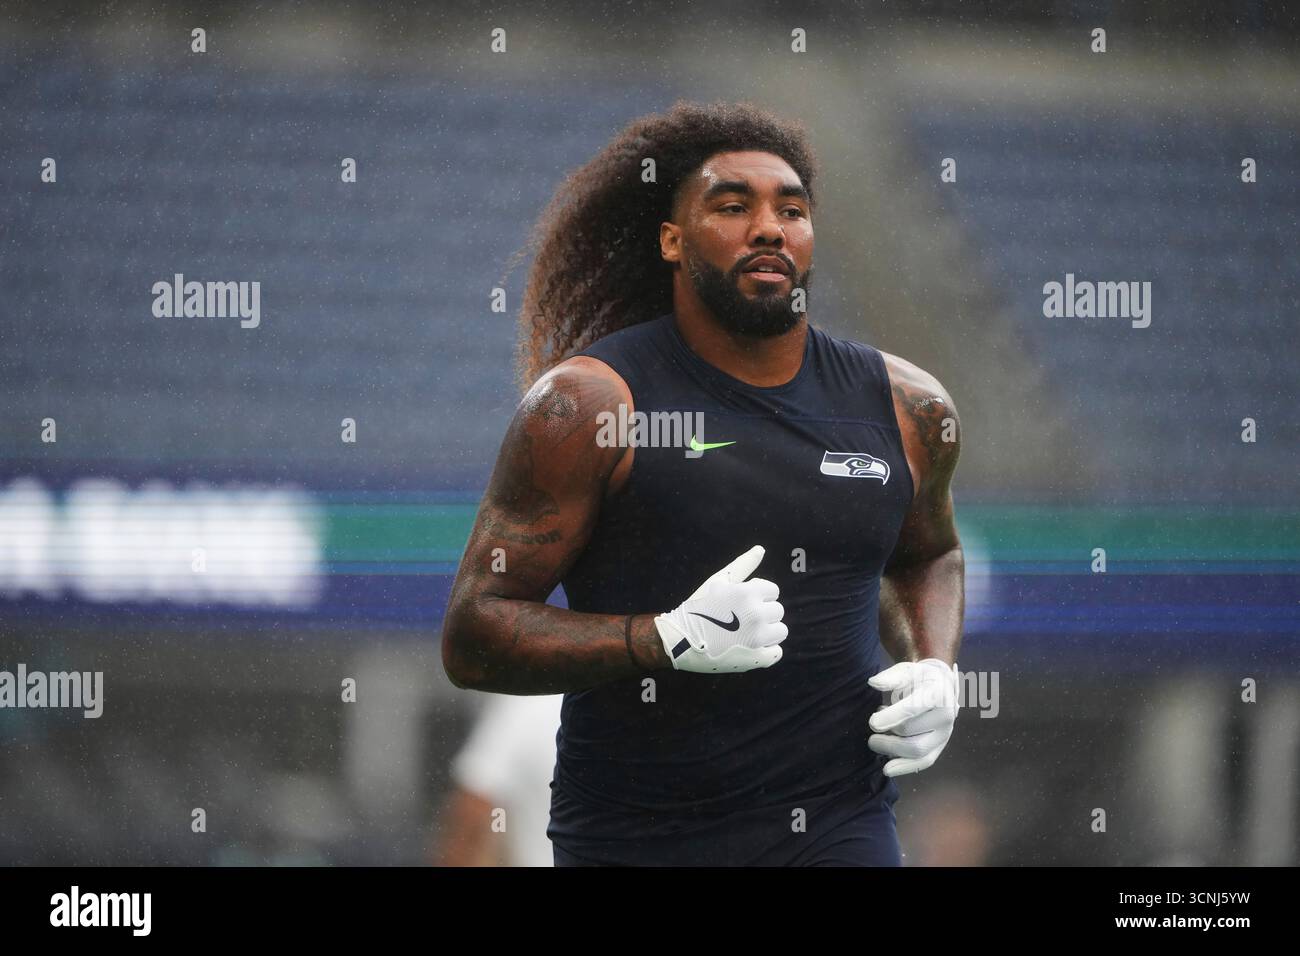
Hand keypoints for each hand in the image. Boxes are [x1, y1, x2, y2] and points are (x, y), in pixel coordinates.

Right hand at [654, 545, 787, 673]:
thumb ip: (743, 565)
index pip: (773, 591)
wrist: (680, 640)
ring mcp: (758, 639)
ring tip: (746, 634)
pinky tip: (749, 648)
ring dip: (767, 632)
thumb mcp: (718, 581)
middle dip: (762, 614)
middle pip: (778, 611)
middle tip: (741, 620)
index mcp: (748, 593)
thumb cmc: (699, 607)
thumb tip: (761, 549)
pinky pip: (777, 652)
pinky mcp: (758, 659)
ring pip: (780, 631)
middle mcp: (756, 614)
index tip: (741, 604)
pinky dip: (766, 652)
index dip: (758, 596)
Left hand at [867, 659, 958, 775]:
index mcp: (938, 694)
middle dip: (887, 735)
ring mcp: (944, 734)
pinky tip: (887, 768)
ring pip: (917, 751)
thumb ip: (890, 677)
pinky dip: (905, 767)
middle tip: (871, 733)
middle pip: (910, 732)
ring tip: (876, 742)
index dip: (891, 717)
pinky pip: (924, 762)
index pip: (912, 709)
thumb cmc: (919, 679)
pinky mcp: (940, 747)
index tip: (872, 723)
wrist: (940, 687)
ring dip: (891, 750)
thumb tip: (873, 683)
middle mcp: (946, 716)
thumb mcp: (906, 671)